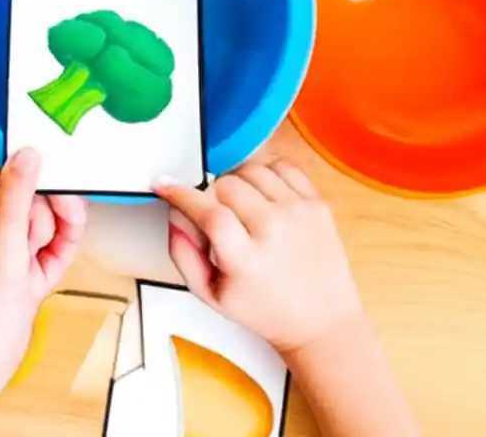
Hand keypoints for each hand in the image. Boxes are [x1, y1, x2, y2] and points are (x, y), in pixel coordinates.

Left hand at [0, 147, 87, 394]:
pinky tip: (55, 265)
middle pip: (36, 194)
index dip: (35, 179)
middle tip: (38, 241)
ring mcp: (11, 248)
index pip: (10, 172)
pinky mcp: (29, 268)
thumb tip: (27, 152)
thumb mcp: (1, 251)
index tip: (56, 189)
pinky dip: (61, 250)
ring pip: (50, 218)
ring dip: (56, 235)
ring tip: (40, 261)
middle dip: (48, 214)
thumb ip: (15, 199)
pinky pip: (57, 243)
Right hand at [154, 160, 362, 353]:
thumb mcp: (211, 296)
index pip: (208, 211)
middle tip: (216, 216)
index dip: (181, 194)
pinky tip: (264, 197)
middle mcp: (275, 231)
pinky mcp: (317, 204)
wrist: (320, 319)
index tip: (165, 186)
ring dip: (237, 182)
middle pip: (227, 184)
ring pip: (252, 170)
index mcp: (247, 260)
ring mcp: (299, 213)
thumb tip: (174, 215)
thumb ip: (183, 255)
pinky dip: (266, 175)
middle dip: (211, 195)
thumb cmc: (263, 309)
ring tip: (241, 207)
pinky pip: (283, 166)